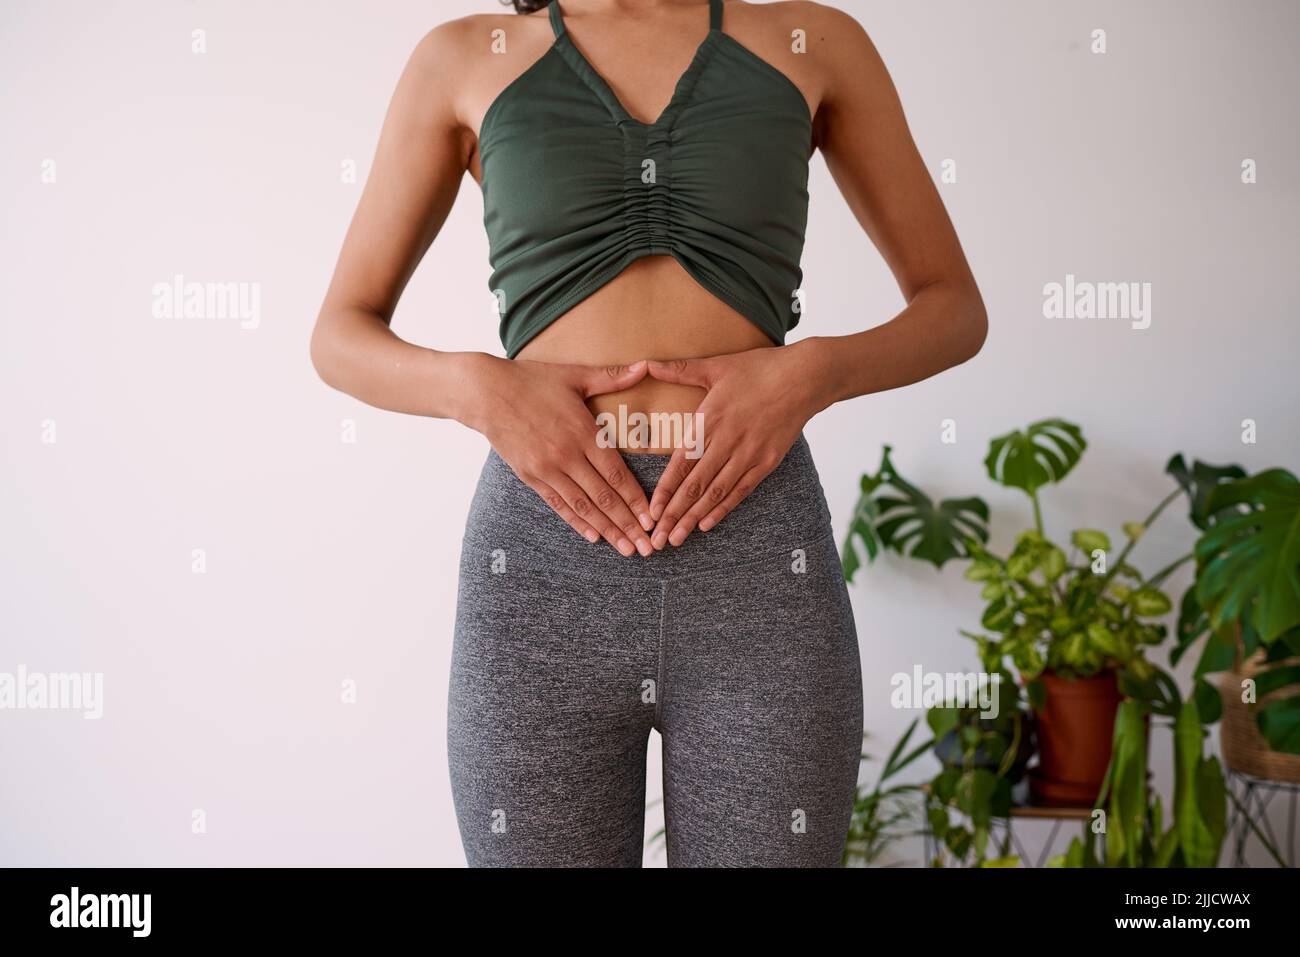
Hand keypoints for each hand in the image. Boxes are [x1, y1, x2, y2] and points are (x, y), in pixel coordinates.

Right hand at [462, 355, 655, 556]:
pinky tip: (594, 537)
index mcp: (583, 432)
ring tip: (627, 549)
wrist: (485, 393)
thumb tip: (645, 366)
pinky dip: (577, 522)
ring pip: (583, 506)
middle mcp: (567, 456)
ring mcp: (547, 469)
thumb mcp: (574, 375)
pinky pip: (558, 504)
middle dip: (629, 524)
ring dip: (607, 530)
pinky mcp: (530, 476)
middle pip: (604, 497)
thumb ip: (612, 377)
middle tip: (648, 547)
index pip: (616, 474)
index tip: (653, 519)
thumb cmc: (532, 380)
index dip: (636, 499)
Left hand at [646, 341, 828, 548]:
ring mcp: (749, 454)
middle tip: (656, 539)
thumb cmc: (758, 369)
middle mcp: (728, 441)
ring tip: (676, 539)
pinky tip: (707, 524)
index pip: (681, 463)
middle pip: (695, 486)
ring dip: (694, 518)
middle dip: (673, 515)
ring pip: (716, 493)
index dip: (665, 490)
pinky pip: (741, 491)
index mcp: (710, 419)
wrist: (805, 377)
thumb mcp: (716, 366)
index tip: (651, 512)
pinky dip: (723, 509)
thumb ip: (679, 370)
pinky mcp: (767, 461)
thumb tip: (645, 363)